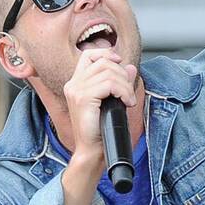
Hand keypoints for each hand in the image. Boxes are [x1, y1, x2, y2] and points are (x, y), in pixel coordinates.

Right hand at [62, 47, 136, 170]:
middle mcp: (74, 84)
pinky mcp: (83, 98)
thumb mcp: (112, 102)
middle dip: (122, 75)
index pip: (89, 55)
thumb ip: (119, 83)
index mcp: (76, 83)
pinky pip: (109, 84)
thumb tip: (130, 68)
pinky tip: (126, 103)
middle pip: (103, 62)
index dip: (107, 54)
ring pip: (108, 72)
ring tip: (128, 100)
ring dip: (125, 86)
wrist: (92, 151)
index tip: (120, 63)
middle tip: (128, 94)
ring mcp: (76, 90)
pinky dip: (123, 91)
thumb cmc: (101, 130)